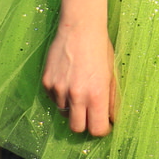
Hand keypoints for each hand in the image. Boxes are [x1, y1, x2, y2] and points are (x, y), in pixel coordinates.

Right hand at [42, 21, 118, 136]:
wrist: (79, 28)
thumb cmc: (100, 49)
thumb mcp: (111, 74)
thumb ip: (111, 99)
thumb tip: (111, 118)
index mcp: (96, 94)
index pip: (96, 129)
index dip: (101, 129)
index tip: (103, 124)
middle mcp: (76, 95)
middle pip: (76, 128)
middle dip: (85, 125)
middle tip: (90, 115)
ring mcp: (58, 90)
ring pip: (64, 113)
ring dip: (72, 108)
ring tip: (79, 89)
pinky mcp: (46, 83)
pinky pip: (54, 99)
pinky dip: (61, 96)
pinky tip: (68, 79)